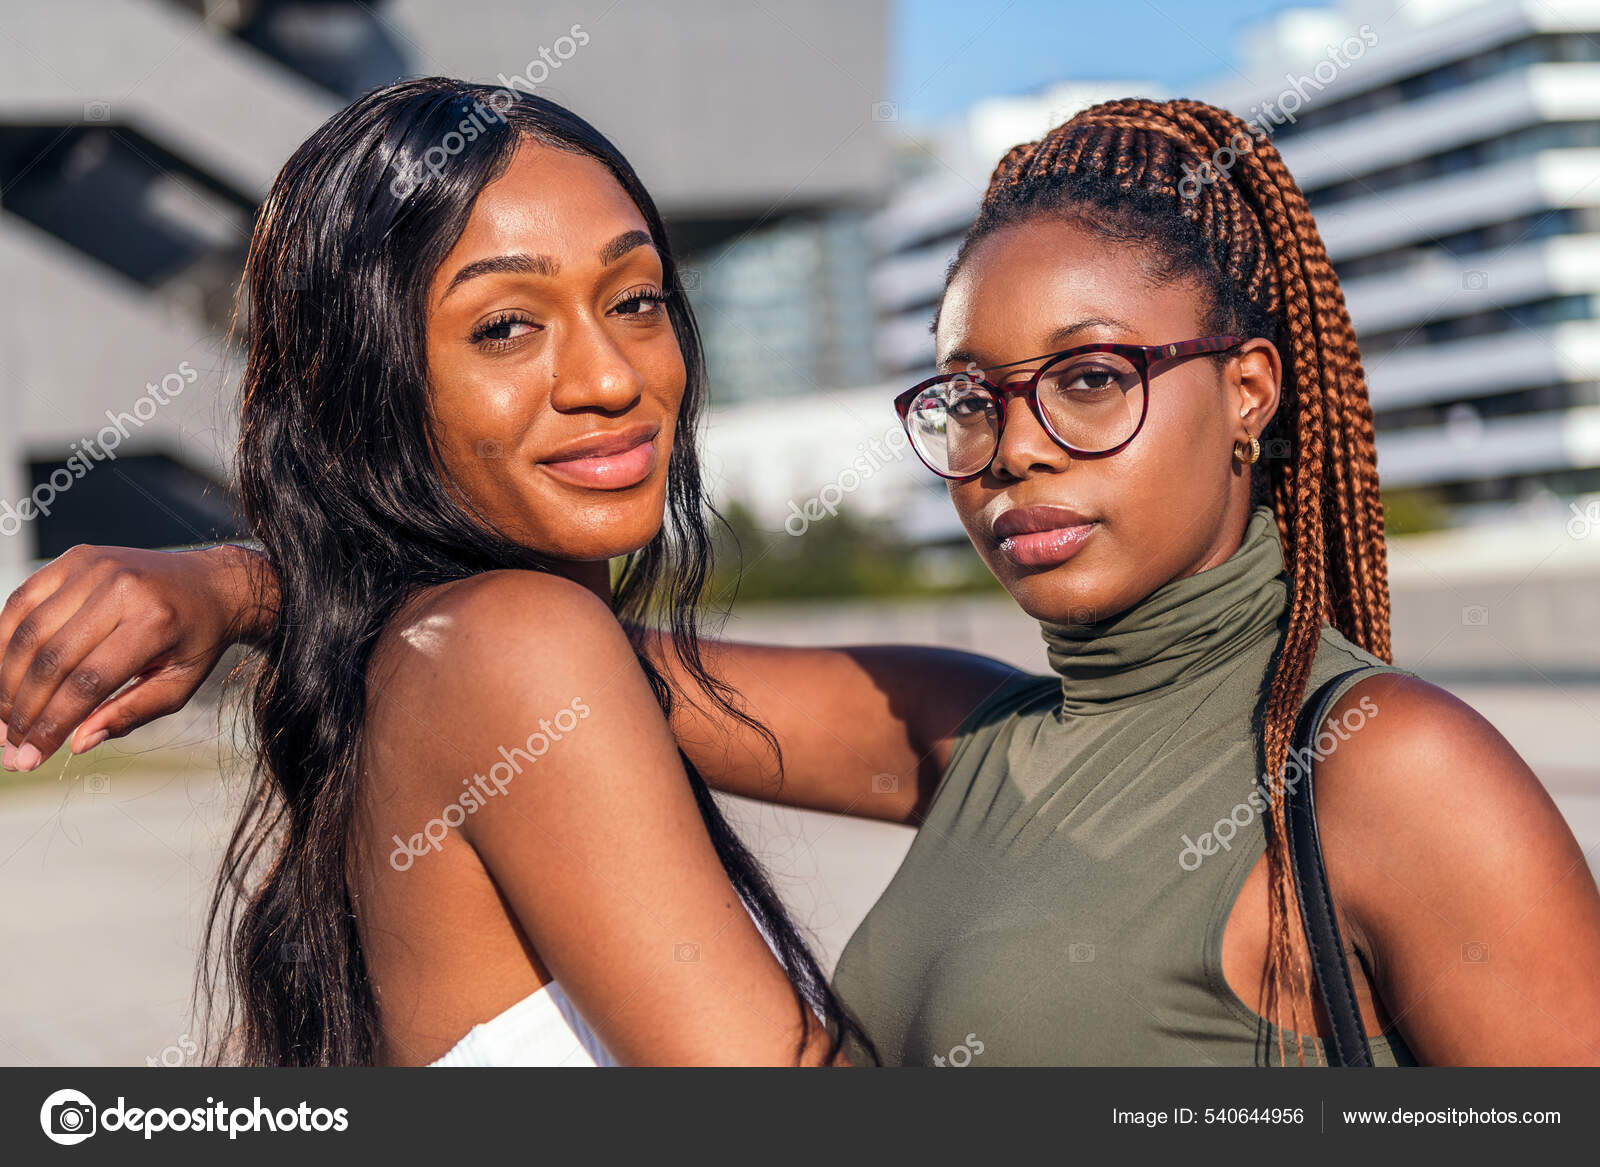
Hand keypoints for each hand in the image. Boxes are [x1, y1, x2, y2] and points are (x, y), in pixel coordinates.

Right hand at [0, 543, 274, 770]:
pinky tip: (4, 676)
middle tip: (9, 745)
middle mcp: (122, 588)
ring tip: (3, 718)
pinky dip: (3, 641)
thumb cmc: (195, 640)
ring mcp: (95, 567)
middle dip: (23, 710)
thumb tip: (76, 744)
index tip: (28, 759)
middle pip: (52, 660)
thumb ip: (129, 714)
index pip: (88, 683)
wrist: (211, 583)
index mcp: (155, 623)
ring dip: (6, 681)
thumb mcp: (178, 685)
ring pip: (28, 632)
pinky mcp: (75, 557)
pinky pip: (22, 601)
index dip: (51, 724)